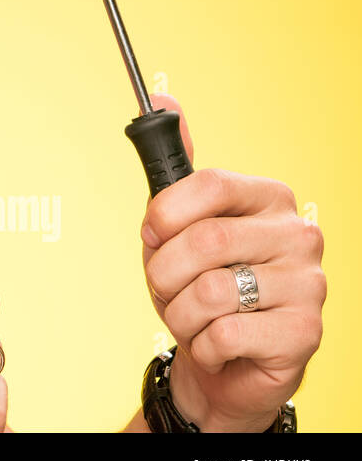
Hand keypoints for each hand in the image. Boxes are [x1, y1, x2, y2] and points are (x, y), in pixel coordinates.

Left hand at [140, 93, 324, 431]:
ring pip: (211, 291)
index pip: (208, 183)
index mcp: (268, 197)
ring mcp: (308, 284)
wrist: (224, 362)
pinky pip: (225, 334)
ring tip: (192, 318)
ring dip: (180, 313)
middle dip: (163, 272)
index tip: (152, 235)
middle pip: (204, 240)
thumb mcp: (176, 223)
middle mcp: (298, 233)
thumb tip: (162, 98)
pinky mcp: (306, 333)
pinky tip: (214, 344)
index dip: (165, 213)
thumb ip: (173, 165)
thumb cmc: (198, 285)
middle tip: (166, 288)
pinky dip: (201, 344)